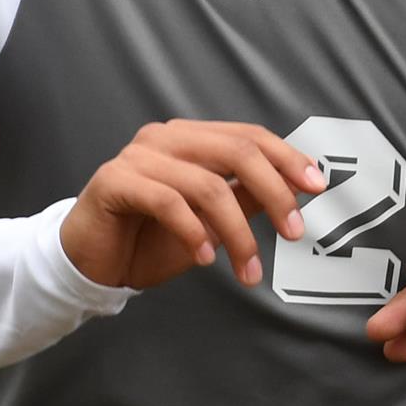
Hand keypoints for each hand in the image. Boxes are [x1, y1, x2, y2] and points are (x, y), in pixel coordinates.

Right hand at [61, 120, 325, 289]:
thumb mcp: (211, 223)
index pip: (249, 136)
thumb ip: (247, 200)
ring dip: (237, 232)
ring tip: (248, 269)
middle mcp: (165, 138)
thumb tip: (298, 189)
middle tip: (295, 232)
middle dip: (274, 192)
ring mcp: (137, 156)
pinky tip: (204, 258)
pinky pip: (167, 201)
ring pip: (207, 184)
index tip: (317, 186)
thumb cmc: (149, 241)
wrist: (88, 264)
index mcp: (191, 138)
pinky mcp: (113, 181)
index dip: (287, 158)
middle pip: (236, 151)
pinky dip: (194, 232)